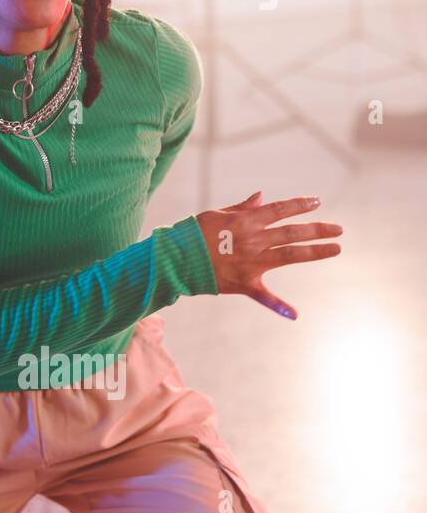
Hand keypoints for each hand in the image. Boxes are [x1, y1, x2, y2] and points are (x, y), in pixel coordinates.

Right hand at [194, 191, 342, 319]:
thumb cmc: (193, 233)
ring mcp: (251, 262)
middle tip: (338, 229)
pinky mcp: (244, 283)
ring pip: (290, 255)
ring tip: (335, 249)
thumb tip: (261, 198)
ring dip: (315, 251)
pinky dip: (278, 306)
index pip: (280, 210)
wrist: (175, 259)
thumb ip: (242, 208)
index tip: (316, 202)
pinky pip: (264, 296)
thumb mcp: (216, 214)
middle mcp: (253, 240)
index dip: (300, 205)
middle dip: (318, 229)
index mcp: (245, 221)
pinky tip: (294, 314)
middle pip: (293, 232)